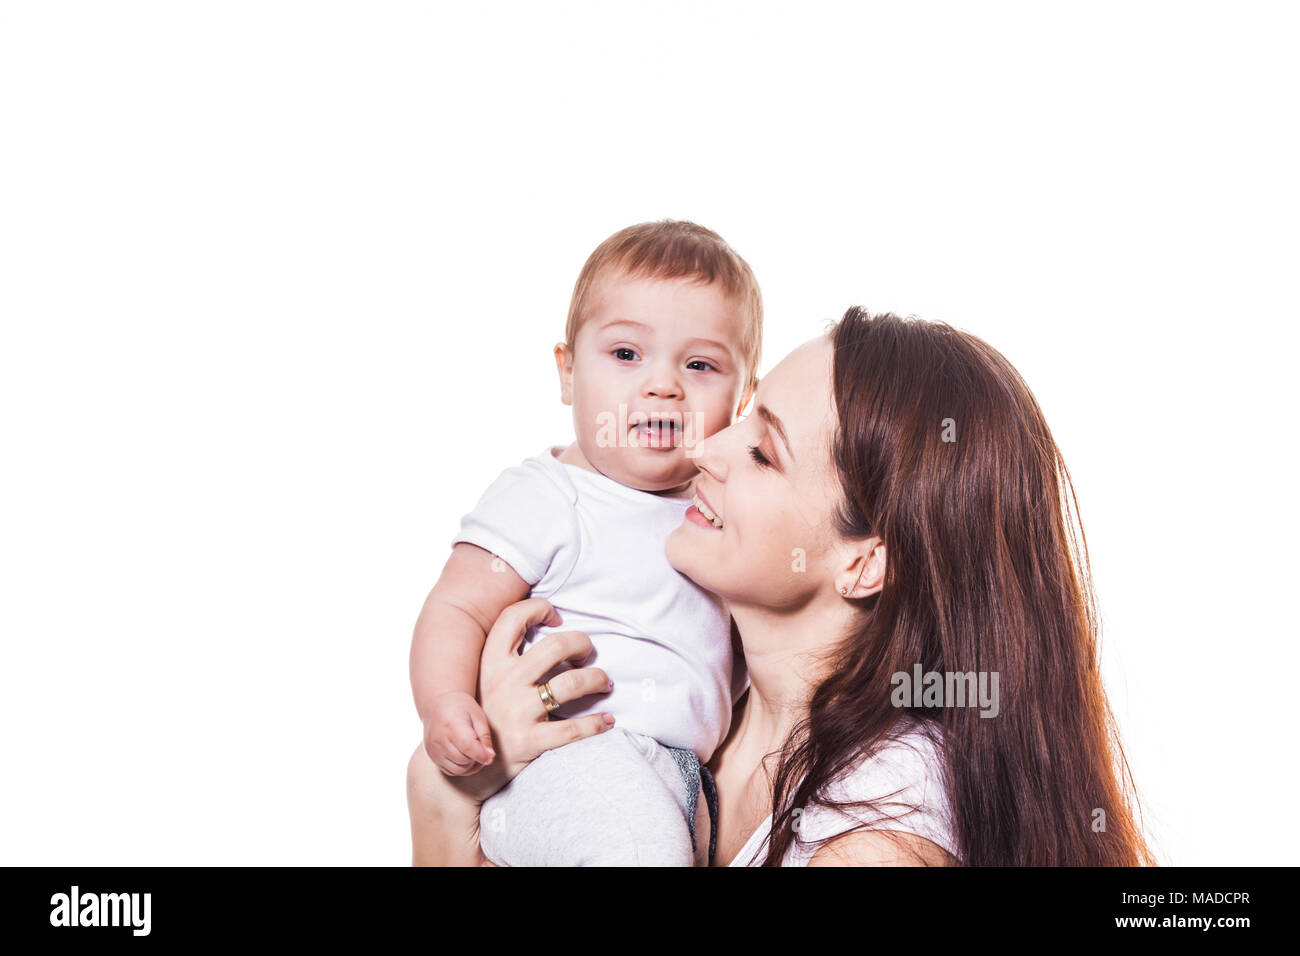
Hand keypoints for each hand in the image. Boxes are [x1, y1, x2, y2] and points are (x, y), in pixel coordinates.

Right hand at [423, 691, 495, 775]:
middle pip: (463, 760)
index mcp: (451, 725)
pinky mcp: (431, 756)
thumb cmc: (462, 708)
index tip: (491, 757)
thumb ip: (485, 737)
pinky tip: (466, 758)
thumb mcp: (478, 716)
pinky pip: (449, 771)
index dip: (482, 755)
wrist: (438, 704)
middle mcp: (439, 739)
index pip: (468, 747)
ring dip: (470, 767)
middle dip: (477, 760)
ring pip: (457, 770)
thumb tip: (490, 757)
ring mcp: (433, 749)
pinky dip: (461, 769)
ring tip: (476, 755)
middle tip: (484, 752)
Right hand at [449, 597, 613, 802]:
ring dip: (597, 678)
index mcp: (488, 664)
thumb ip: (505, 660)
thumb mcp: (483, 683)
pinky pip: (573, 728)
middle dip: (581, 643)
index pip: (512, 619)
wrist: (463, 772)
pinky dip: (597, 723)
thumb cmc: (482, 719)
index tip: (556, 617)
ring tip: (604, 683)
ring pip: (571, 683)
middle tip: (588, 652)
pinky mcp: (529, 742)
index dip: (538, 609)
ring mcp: (516, 713)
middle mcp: (502, 683)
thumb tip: (544, 629)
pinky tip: (607, 721)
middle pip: (555, 646)